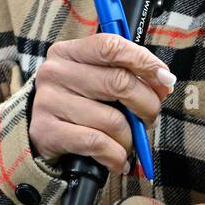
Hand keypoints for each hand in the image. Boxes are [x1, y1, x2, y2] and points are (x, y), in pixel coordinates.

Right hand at [28, 33, 176, 174]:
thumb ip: (126, 74)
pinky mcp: (46, 131)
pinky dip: (116, 155)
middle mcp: (55, 72)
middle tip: (151, 116)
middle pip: (118, 82)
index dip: (144, 61)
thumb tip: (164, 82)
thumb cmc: (78, 103)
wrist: (39, 133)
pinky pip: (96, 143)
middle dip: (146, 104)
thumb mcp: (95, 79)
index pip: (112, 46)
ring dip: (130, 137)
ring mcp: (48, 102)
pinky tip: (118, 158)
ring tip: (128, 142)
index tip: (165, 79)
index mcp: (69, 51)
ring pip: (112, 120)